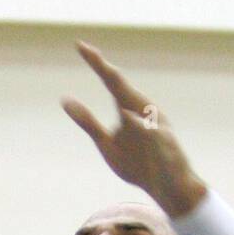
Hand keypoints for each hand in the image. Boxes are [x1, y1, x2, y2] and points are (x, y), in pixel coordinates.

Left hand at [62, 43, 206, 216]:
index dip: (96, 64)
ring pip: (139, 105)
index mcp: (129, 108)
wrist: (168, 189)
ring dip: (123, 89)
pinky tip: (127, 115)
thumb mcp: (106, 144)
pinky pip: (153, 132)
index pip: (111, 82)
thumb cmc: (138, 165)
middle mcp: (144, 111)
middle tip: (89, 52)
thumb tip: (64, 100)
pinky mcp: (167, 145)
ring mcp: (157, 127)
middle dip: (106, 70)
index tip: (80, 45)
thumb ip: (88, 123)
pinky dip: (141, 123)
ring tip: (106, 71)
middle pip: (123, 88)